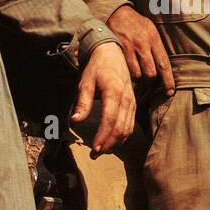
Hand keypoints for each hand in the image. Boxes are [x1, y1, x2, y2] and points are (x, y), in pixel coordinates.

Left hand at [70, 40, 135, 154]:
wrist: (112, 54)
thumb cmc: (97, 68)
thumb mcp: (85, 82)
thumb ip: (82, 102)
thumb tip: (75, 121)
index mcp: (114, 91)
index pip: (110, 119)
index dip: (102, 136)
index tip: (94, 148)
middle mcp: (126, 98)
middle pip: (121, 127)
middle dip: (109, 143)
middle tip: (96, 154)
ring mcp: (132, 102)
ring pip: (128, 128)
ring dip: (116, 142)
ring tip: (102, 151)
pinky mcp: (133, 105)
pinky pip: (131, 124)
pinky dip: (123, 136)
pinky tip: (112, 142)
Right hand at [107, 5, 175, 94]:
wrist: (118, 13)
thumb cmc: (137, 24)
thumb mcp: (151, 31)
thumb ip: (157, 48)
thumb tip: (164, 67)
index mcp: (154, 39)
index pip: (164, 64)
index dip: (168, 80)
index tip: (170, 92)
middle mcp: (144, 44)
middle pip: (151, 73)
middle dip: (152, 84)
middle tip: (152, 90)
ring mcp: (131, 48)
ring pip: (139, 74)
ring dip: (140, 82)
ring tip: (140, 85)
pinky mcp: (120, 51)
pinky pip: (127, 70)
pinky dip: (130, 77)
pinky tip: (130, 78)